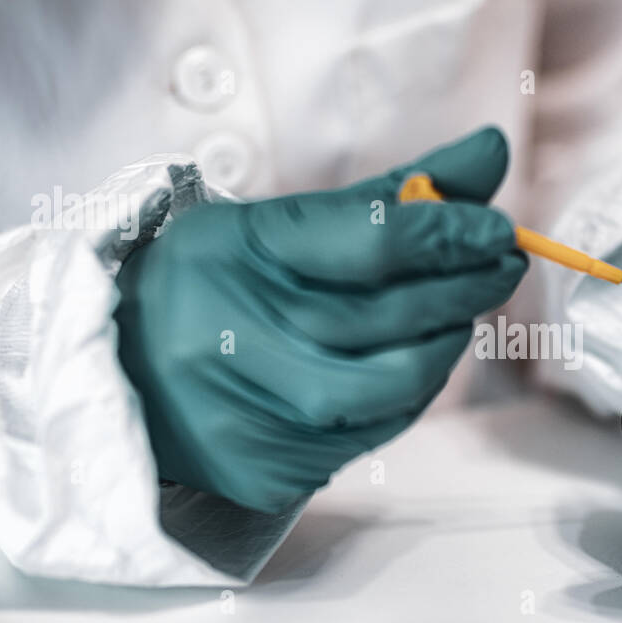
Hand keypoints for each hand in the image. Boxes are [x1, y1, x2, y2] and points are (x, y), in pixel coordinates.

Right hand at [115, 128, 525, 512]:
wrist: (121, 377)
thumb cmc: (214, 287)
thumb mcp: (276, 224)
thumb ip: (387, 195)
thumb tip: (491, 153)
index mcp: (228, 252)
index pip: (368, 238)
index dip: (446, 230)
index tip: (493, 226)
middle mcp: (228, 336)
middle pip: (387, 315)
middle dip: (462, 286)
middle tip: (500, 264)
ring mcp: (244, 412)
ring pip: (390, 387)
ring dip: (442, 350)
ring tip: (453, 319)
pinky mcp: (264, 470)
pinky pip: (372, 435)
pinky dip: (409, 397)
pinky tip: (412, 366)